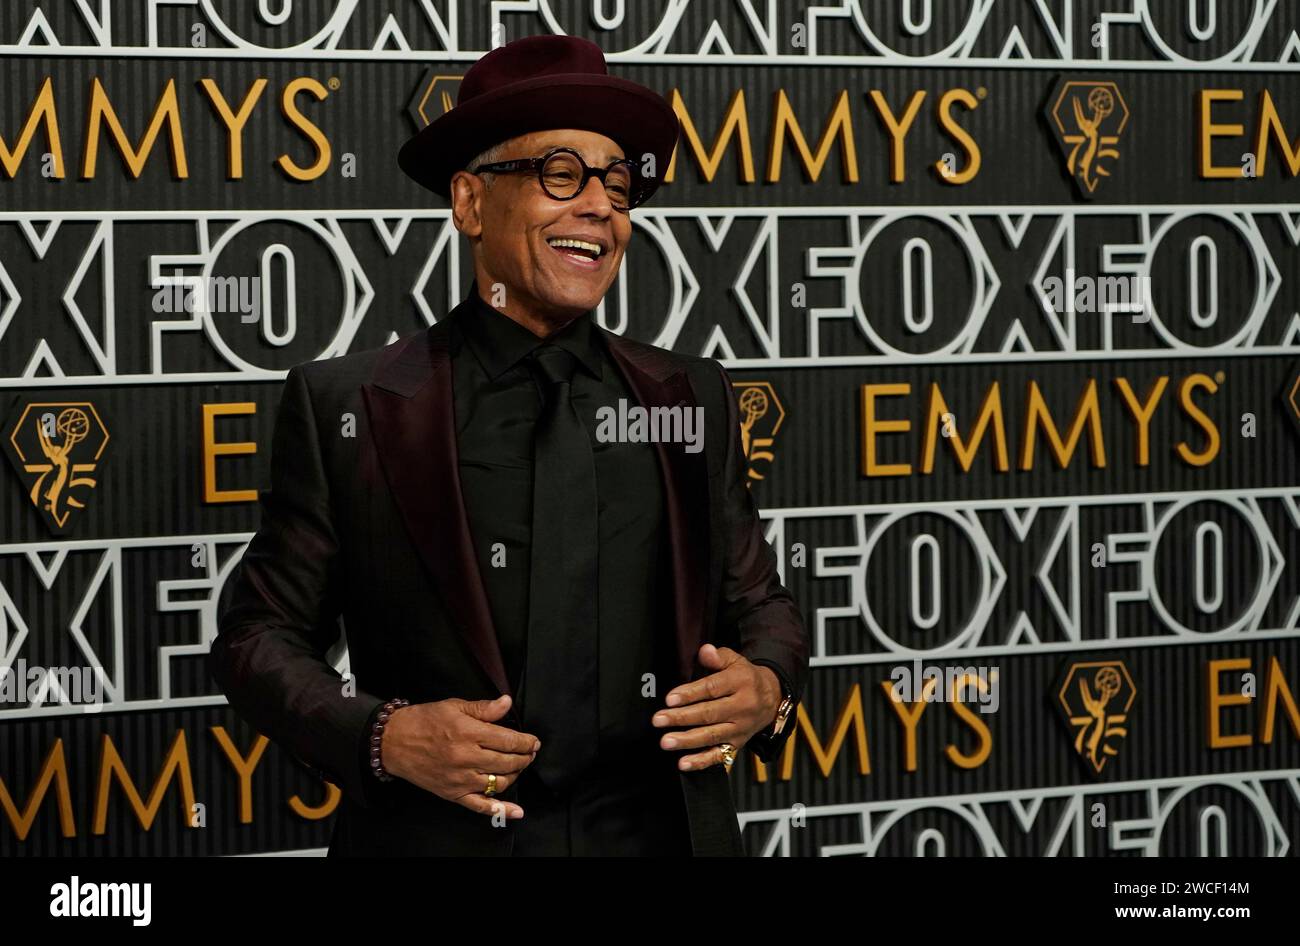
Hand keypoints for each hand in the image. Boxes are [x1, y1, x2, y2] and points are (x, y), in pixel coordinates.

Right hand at [380, 694, 538, 818]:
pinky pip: (480, 806)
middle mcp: (466, 758)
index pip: (508, 740)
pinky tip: (515, 811)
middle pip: (507, 762)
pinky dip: (500, 810)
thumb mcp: (454, 706)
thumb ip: (483, 708)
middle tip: (530, 753)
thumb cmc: (423, 721)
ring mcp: (460, 779)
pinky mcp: (453, 794)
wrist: (394, 742)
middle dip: (524, 758)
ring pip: (499, 783)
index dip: (526, 742)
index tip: (533, 742)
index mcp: (468, 733)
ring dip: (515, 775)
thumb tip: (507, 703)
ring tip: (518, 766)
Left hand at [651, 644, 782, 770]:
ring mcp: (740, 728)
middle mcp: (742, 707)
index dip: (690, 694)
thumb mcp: (735, 660)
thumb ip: (718, 656)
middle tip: (659, 720)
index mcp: (740, 683)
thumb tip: (705, 651)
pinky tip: (683, 763)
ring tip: (666, 741)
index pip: (712, 689)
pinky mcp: (737, 744)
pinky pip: (719, 756)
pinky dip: (701, 761)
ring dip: (687, 740)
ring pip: (712, 736)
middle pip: (709, 714)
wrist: (771, 698)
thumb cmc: (745, 678)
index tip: (670, 699)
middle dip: (681, 718)